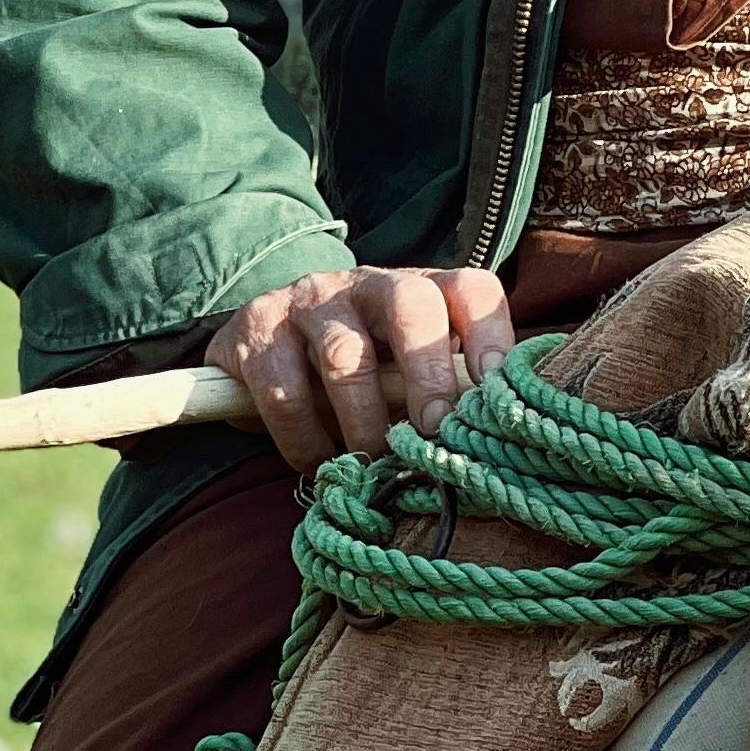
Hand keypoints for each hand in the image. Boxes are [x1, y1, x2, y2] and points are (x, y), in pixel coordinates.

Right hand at [205, 265, 513, 469]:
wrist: (262, 347)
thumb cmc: (360, 372)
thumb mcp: (405, 374)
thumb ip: (444, 394)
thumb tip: (484, 445)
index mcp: (421, 290)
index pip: (469, 290)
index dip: (490, 335)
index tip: (493, 387)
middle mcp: (369, 283)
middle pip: (410, 303)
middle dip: (428, 372)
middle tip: (433, 429)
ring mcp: (310, 300)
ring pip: (345, 354)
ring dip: (363, 421)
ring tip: (374, 466)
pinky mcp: (256, 328)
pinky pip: (284, 391)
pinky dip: (305, 440)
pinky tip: (318, 463)